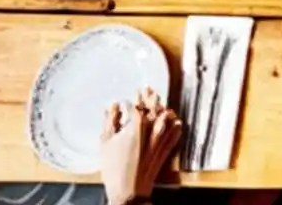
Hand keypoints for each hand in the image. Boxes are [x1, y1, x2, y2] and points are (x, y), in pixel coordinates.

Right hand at [100, 88, 182, 204]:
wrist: (129, 191)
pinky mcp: (166, 150)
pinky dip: (175, 126)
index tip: (130, 96)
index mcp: (136, 124)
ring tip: (159, 101)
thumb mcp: (105, 142)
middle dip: (149, 97)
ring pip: (165, 117)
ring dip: (162, 108)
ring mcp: (161, 139)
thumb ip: (110, 121)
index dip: (132, 99)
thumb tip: (113, 107)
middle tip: (147, 89)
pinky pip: (174, 134)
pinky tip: (175, 121)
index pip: (135, 105)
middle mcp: (152, 128)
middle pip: (153, 107)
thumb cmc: (114, 168)